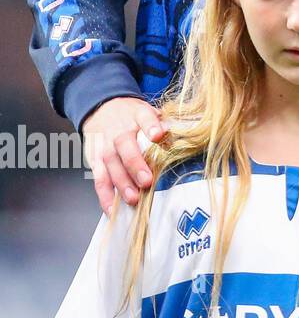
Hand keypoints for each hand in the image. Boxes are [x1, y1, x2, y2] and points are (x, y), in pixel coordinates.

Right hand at [82, 97, 167, 213]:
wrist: (102, 108)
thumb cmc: (133, 115)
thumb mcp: (151, 111)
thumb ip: (166, 124)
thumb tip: (183, 138)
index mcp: (138, 115)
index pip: (145, 117)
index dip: (151, 126)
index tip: (158, 135)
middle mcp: (119, 131)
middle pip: (125, 146)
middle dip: (135, 165)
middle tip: (147, 180)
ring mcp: (105, 146)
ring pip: (111, 165)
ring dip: (121, 183)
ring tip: (133, 198)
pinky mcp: (95, 161)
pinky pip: (99, 179)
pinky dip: (104, 196)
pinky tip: (113, 209)